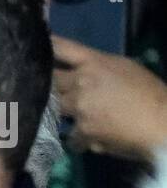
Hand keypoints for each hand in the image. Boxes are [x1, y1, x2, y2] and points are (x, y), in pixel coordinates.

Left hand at [53, 35, 166, 162]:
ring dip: (62, 113)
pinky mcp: (82, 132)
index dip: (45, 48)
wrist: (161, 123)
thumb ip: (98, 67)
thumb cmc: (150, 92)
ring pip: (55, 110)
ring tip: (74, 115)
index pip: (62, 49)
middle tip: (47, 90)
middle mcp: (81, 83)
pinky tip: (90, 138)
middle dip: (48, 86)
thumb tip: (78, 72)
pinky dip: (79, 138)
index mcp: (94, 63)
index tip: (33, 49)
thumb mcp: (125, 67)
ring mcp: (79, 108)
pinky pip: (71, 136)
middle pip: (50, 81)